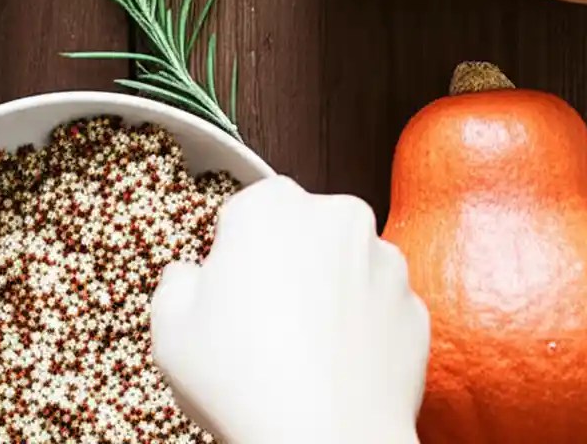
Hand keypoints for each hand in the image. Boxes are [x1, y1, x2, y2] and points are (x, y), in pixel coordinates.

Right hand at [150, 176, 429, 443]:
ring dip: (324, 294)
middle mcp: (338, 218)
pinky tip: (332, 367)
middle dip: (281, 267)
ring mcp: (386, 264)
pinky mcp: (417, 309)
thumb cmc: (242, 381)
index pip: (243, 212)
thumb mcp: (169, 326)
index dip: (228, 254)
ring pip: (342, 268)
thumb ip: (176, 281)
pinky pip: (376, 308)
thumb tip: (190, 277)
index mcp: (272, 206)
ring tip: (296, 354)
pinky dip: (359, 328)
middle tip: (257, 325)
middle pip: (299, 233)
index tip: (224, 294)